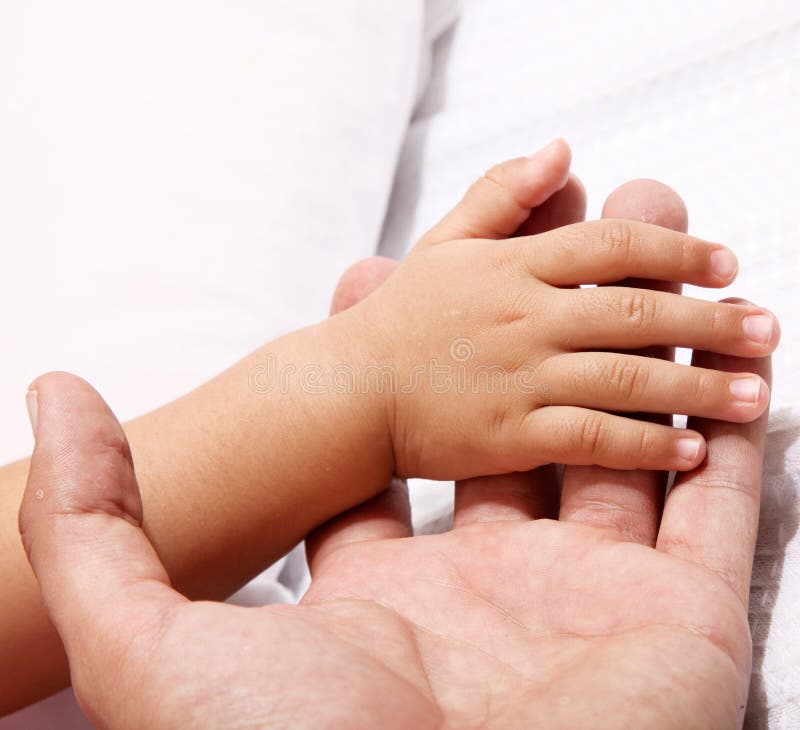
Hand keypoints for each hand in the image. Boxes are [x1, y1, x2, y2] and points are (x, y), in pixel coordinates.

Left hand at [19, 341, 769, 729]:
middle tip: (560, 246)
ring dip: (651, 359)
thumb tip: (54, 395)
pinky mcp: (688, 631)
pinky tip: (740, 364)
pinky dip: (734, 436)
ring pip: (632, 450)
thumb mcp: (160, 645)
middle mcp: (497, 596)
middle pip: (526, 431)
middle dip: (547, 336)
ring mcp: (597, 608)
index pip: (401, 462)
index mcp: (391, 597)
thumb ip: (102, 524)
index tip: (406, 284)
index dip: (403, 377)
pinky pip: (719, 510)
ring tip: (660, 271)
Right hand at [337, 141, 776, 478]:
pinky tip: (691, 452)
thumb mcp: (444, 243)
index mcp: (511, 268)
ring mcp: (518, 380)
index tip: (727, 263)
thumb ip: (503, 193)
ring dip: (698, 387)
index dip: (677, 250)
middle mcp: (523, 320)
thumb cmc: (400, 319)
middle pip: (636, 312)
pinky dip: (646, 446)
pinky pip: (592, 440)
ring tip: (753, 394)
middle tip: (766, 329)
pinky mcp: (508, 437)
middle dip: (711, 321)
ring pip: (626, 379)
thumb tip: (563, 151)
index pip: (611, 247)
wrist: (348, 393)